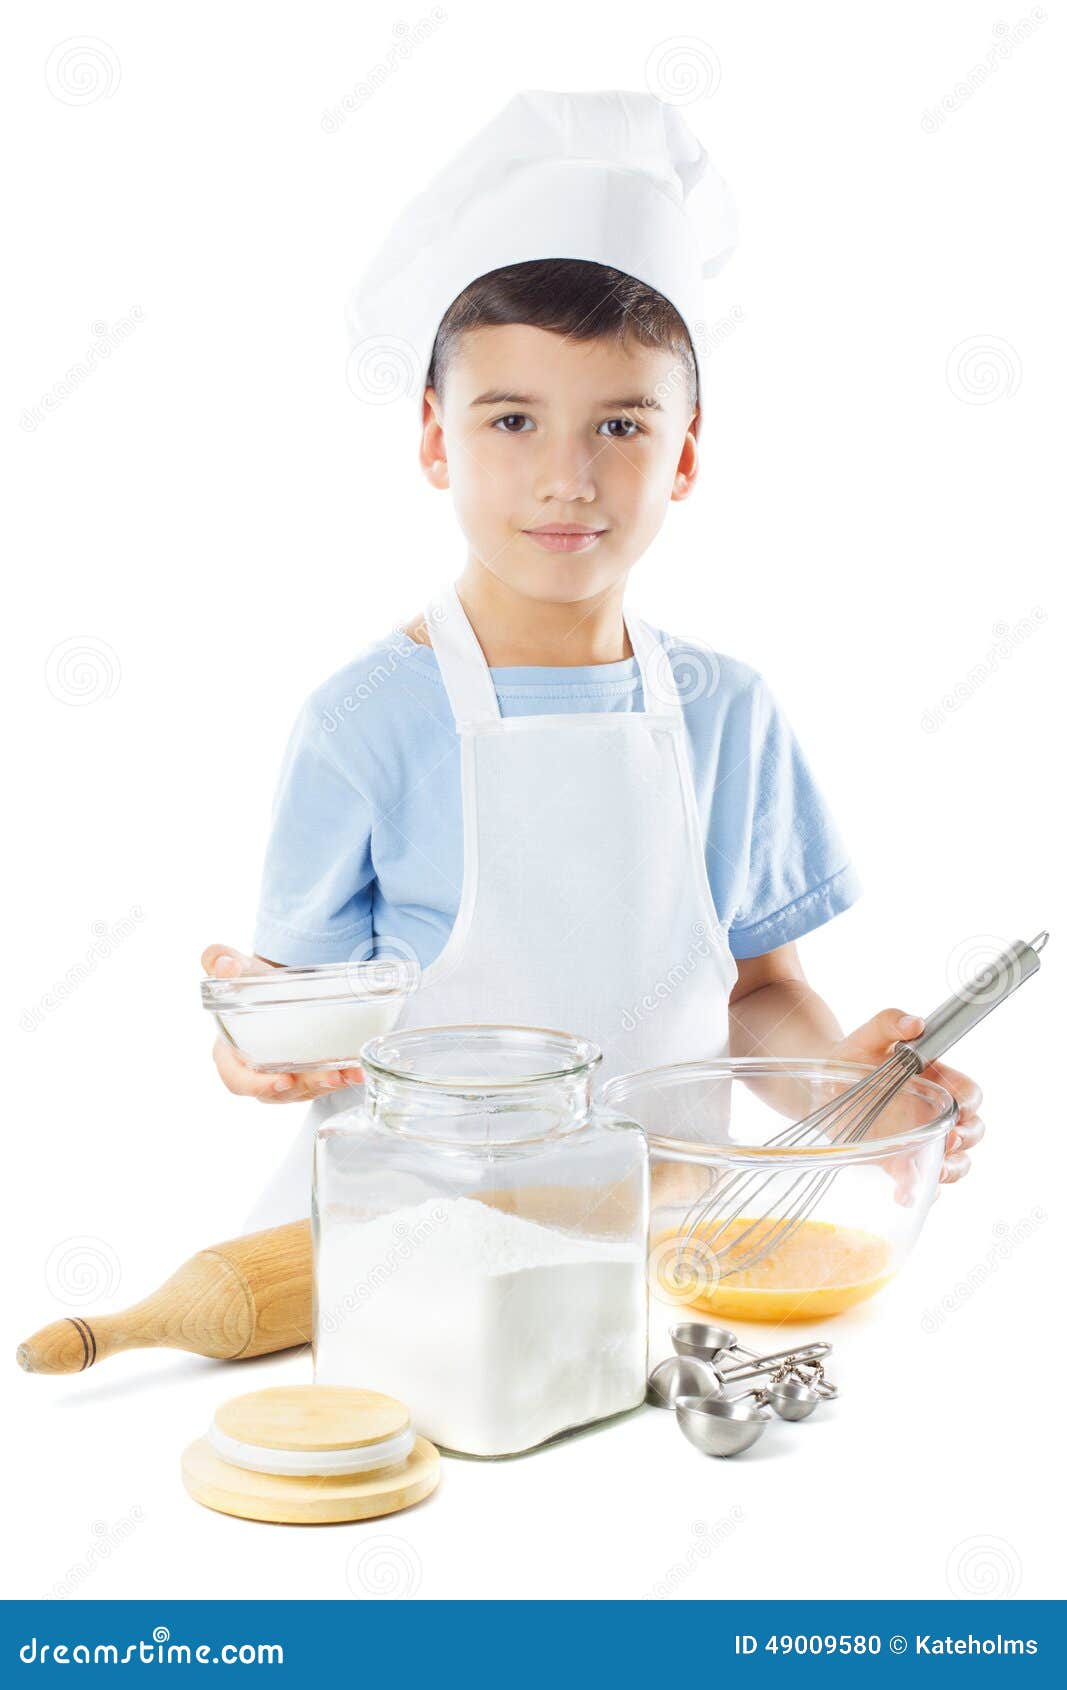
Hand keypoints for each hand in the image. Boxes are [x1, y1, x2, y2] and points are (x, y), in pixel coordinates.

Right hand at [201, 943, 363, 1103]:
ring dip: (329, 1083)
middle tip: (329, 1076)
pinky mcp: (307, 1074)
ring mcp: (284, 1077)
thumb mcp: (236, 969)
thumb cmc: (251, 983)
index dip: (257, 1085)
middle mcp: (258, 1072)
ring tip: (348, 1072)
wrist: (277, 985)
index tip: (283, 1080)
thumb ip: (219, 959)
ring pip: (306, 1090)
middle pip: (279, 1091)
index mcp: (231, 1054)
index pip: (238, 1081)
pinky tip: (357, 1069)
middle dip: (306, 1086)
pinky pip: (324, 1082)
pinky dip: (343, 1077)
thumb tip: (225, 965)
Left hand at [828, 1008, 984, 1195]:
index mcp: (936, 1080)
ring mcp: (920, 1139)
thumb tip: (914, 1022)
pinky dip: (919, 1191)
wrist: (822, 1083)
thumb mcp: (868, 1035)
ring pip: (955, 1161)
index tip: (959, 1109)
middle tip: (950, 1141)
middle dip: (968, 1139)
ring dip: (952, 1170)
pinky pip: (920, 1181)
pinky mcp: (899, 1161)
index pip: (969, 1093)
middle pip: (973, 1130)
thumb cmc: (853, 1055)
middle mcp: (934, 1112)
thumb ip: (890, 1022)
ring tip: (935, 1173)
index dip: (970, 1102)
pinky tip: (904, 1193)